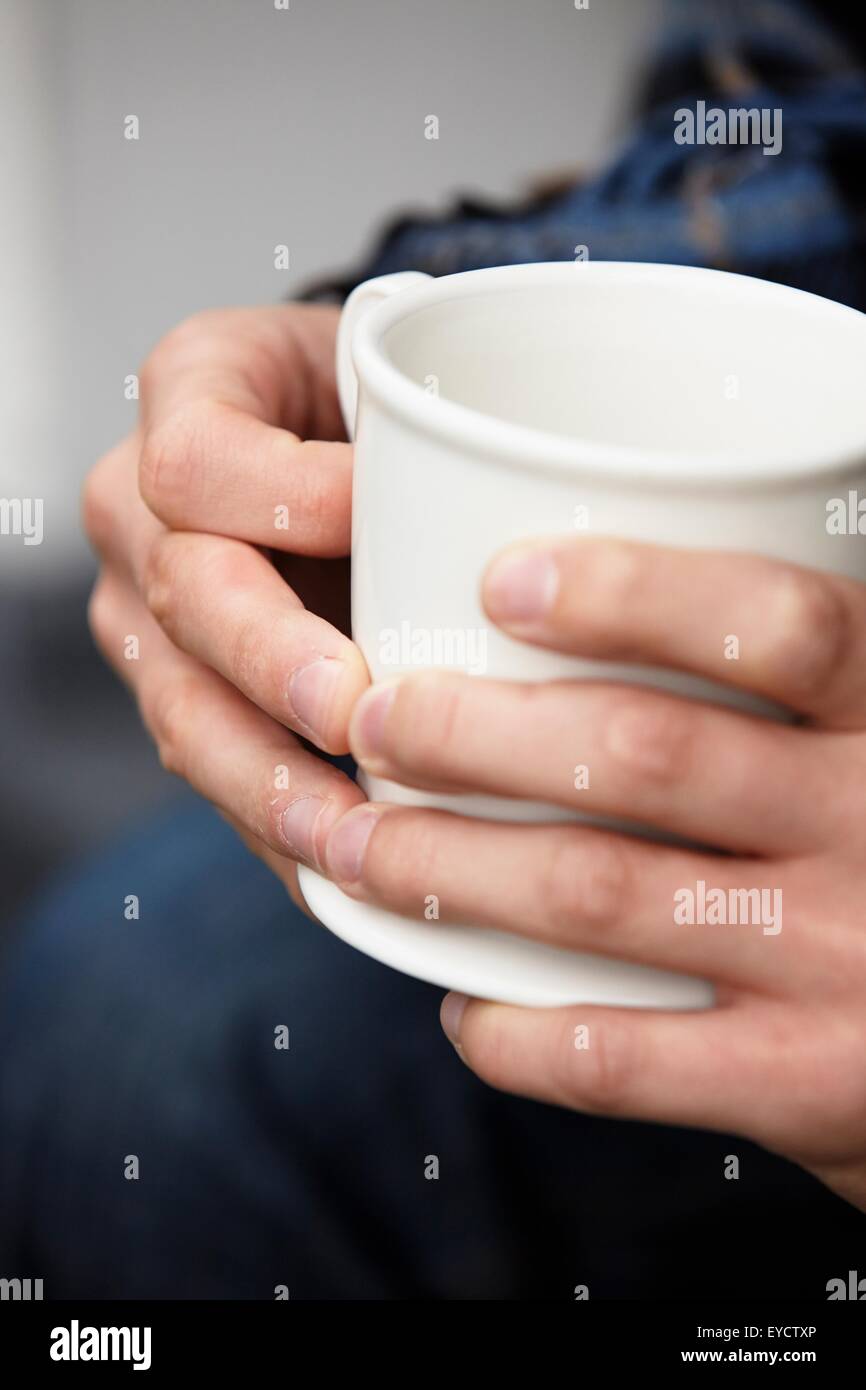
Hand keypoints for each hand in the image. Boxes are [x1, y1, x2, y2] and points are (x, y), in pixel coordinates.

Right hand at [83, 305, 368, 907]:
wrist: (347, 446)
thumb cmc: (391, 404)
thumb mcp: (403, 376)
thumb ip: (425, 428)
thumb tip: (497, 528)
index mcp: (191, 392)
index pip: (195, 459)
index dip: (280, 498)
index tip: (375, 520)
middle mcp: (142, 509)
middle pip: (181, 594)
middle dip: (268, 664)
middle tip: (350, 715)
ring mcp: (148, 615)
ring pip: (183, 710)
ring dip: (267, 782)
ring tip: (346, 838)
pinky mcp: (180, 696)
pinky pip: (215, 775)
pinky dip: (281, 832)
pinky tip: (342, 875)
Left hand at [314, 537, 865, 1209]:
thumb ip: (816, 687)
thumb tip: (641, 585)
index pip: (778, 623)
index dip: (628, 590)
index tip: (498, 578)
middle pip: (641, 752)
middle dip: (475, 733)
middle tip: (379, 720)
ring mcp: (840, 966)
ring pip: (598, 892)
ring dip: (448, 865)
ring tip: (359, 843)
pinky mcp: (807, 1089)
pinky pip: (621, 1059)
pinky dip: (514, 1034)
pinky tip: (462, 1011)